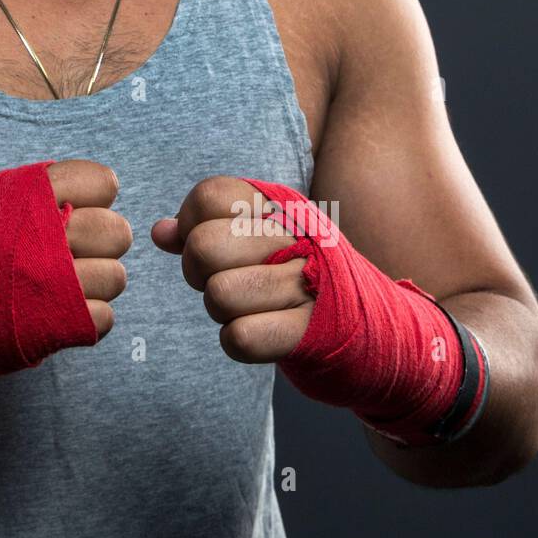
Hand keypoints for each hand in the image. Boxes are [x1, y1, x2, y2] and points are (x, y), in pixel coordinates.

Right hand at [47, 160, 131, 340]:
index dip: (94, 198)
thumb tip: (100, 188)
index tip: (75, 209)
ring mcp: (52, 282)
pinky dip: (84, 317)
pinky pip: (104, 316)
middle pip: (119, 233)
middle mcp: (45, 235)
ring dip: (95, 283)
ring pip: (116, 277)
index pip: (103, 184)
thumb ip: (42, 190)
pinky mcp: (55, 325)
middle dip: (102, 244)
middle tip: (70, 252)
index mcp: (29, 195)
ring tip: (61, 284)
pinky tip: (56, 310)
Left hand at [150, 175, 314, 360]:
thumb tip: (160, 232)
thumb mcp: (255, 241)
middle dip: (198, 272)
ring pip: (217, 295)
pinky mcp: (312, 331)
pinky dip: (239, 341)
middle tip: (225, 280)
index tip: (213, 244)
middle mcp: (298, 235)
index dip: (191, 225)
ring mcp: (308, 283)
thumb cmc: (296, 279)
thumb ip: (203, 229)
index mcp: (280, 205)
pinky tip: (261, 331)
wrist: (377, 332)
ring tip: (250, 307)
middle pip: (203, 246)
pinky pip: (239, 337)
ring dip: (222, 311)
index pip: (208, 196)